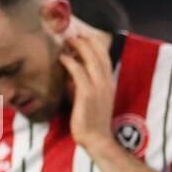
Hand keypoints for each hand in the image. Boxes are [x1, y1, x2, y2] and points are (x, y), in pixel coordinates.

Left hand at [59, 33, 116, 155]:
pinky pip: (78, 72)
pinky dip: (70, 62)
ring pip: (90, 59)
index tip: (83, 36)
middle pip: (98, 53)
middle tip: (72, 33)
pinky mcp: (87, 94)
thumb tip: (72, 73)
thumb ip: (86, 84)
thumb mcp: (93, 99)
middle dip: (85, 40)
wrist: (97, 139)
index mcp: (109, 82)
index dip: (94, 44)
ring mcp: (98, 88)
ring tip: (67, 40)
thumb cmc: (92, 120)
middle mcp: (106, 82)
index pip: (104, 57)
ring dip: (78, 47)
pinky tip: (62, 58)